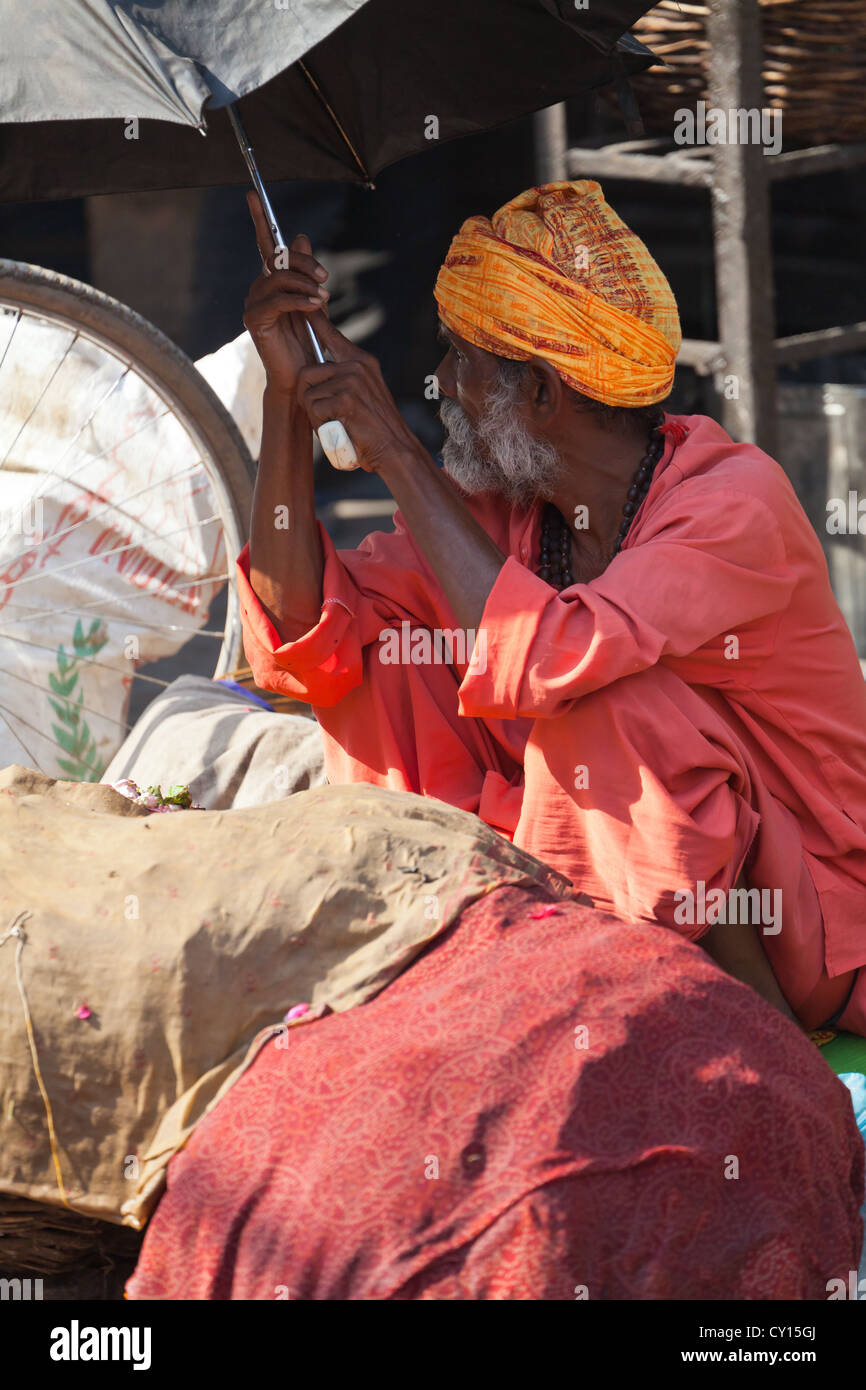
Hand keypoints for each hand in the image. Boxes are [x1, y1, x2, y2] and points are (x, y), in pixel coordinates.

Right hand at [242, 191, 329, 396]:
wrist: (302, 379)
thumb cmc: (309, 344)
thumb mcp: (313, 302)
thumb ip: (306, 272)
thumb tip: (299, 235)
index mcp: (273, 282)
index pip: (266, 245)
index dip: (260, 218)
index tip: (253, 193)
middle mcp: (259, 289)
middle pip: (277, 258)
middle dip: (303, 262)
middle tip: (325, 277)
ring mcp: (254, 304)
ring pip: (277, 277)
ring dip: (303, 283)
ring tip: (323, 297)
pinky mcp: (254, 320)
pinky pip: (276, 299)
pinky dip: (298, 300)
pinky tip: (315, 305)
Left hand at [295, 315, 423, 473]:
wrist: (395, 448)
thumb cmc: (374, 427)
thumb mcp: (362, 394)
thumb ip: (346, 378)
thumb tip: (320, 370)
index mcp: (361, 361)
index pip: (330, 334)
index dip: (314, 320)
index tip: (305, 307)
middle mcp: (357, 365)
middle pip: (307, 372)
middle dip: (307, 398)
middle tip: (322, 416)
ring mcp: (352, 380)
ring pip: (308, 394)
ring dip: (315, 415)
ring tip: (334, 425)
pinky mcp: (346, 398)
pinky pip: (315, 408)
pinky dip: (320, 425)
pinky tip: (337, 430)